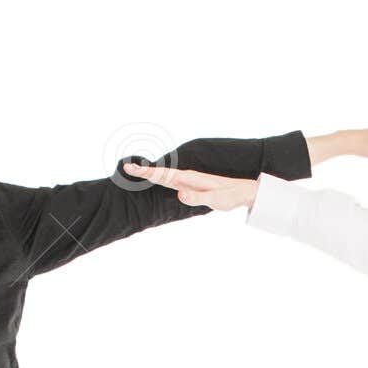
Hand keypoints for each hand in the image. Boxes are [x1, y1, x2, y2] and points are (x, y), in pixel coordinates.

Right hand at [120, 163, 258, 211]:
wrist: (241, 190)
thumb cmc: (228, 196)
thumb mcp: (214, 200)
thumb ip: (197, 198)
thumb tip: (180, 194)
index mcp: (189, 179)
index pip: (164, 175)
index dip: (147, 173)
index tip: (131, 168)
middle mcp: (186, 177)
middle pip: (160, 174)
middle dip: (143, 171)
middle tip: (126, 167)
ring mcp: (187, 181)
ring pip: (164, 176)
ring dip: (149, 174)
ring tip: (134, 171)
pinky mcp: (190, 186)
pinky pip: (170, 181)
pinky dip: (159, 178)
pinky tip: (154, 178)